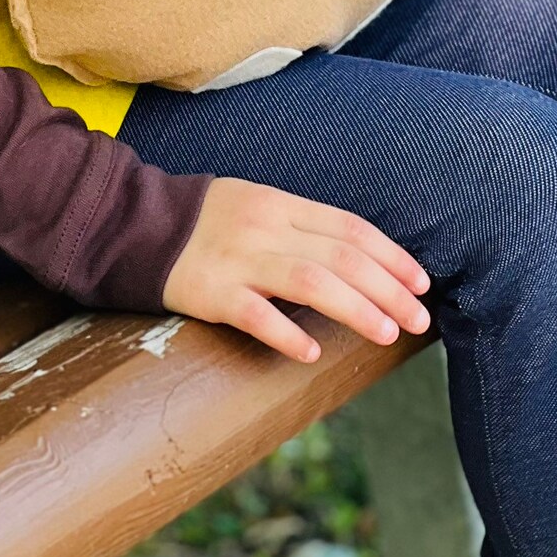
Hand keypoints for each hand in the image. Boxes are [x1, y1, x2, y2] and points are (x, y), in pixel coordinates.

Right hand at [161, 175, 432, 363]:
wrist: (135, 222)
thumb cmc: (206, 221)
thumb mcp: (258, 206)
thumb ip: (302, 228)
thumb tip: (361, 262)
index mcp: (280, 203)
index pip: (349, 227)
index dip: (390, 255)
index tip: (421, 283)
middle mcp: (264, 226)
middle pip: (339, 256)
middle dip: (387, 289)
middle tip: (419, 320)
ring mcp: (237, 258)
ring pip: (309, 281)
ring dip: (355, 309)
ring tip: (387, 334)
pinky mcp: (209, 290)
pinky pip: (253, 312)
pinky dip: (285, 333)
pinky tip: (312, 352)